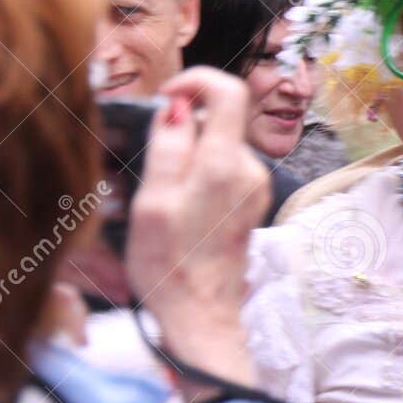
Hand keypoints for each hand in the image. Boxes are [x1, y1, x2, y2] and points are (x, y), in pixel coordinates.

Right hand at [125, 67, 270, 388]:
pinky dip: (198, 175)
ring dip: (187, 155)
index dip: (194, 82)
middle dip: (183, 127)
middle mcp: (249, 169)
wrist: (201, 319)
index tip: (164, 100)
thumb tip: (178, 107)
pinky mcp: (251, 204)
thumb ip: (168, 148)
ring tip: (158, 194)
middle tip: (147, 161)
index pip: (227, 90)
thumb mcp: (153, 202)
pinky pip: (223, 170)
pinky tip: (177, 208)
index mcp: (224, 163)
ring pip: (219, 146)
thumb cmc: (169, 266)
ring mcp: (255, 187)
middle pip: (220, 119)